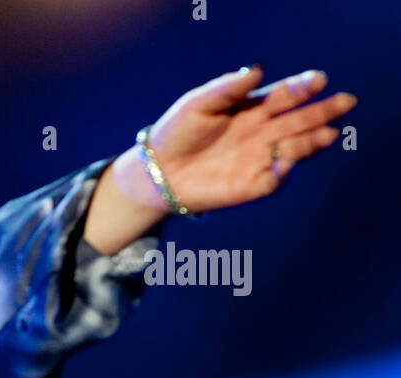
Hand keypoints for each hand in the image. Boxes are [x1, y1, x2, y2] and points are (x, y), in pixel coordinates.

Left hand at [124, 66, 357, 213]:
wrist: (156, 171)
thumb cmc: (176, 133)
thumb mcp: (198, 104)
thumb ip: (228, 88)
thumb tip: (258, 70)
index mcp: (251, 109)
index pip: (283, 96)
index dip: (302, 87)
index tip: (318, 79)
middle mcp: (261, 133)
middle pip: (298, 120)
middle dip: (322, 111)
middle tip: (344, 102)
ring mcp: (258, 159)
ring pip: (294, 148)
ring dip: (312, 141)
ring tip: (329, 133)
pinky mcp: (250, 184)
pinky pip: (273, 178)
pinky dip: (283, 170)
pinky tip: (286, 160)